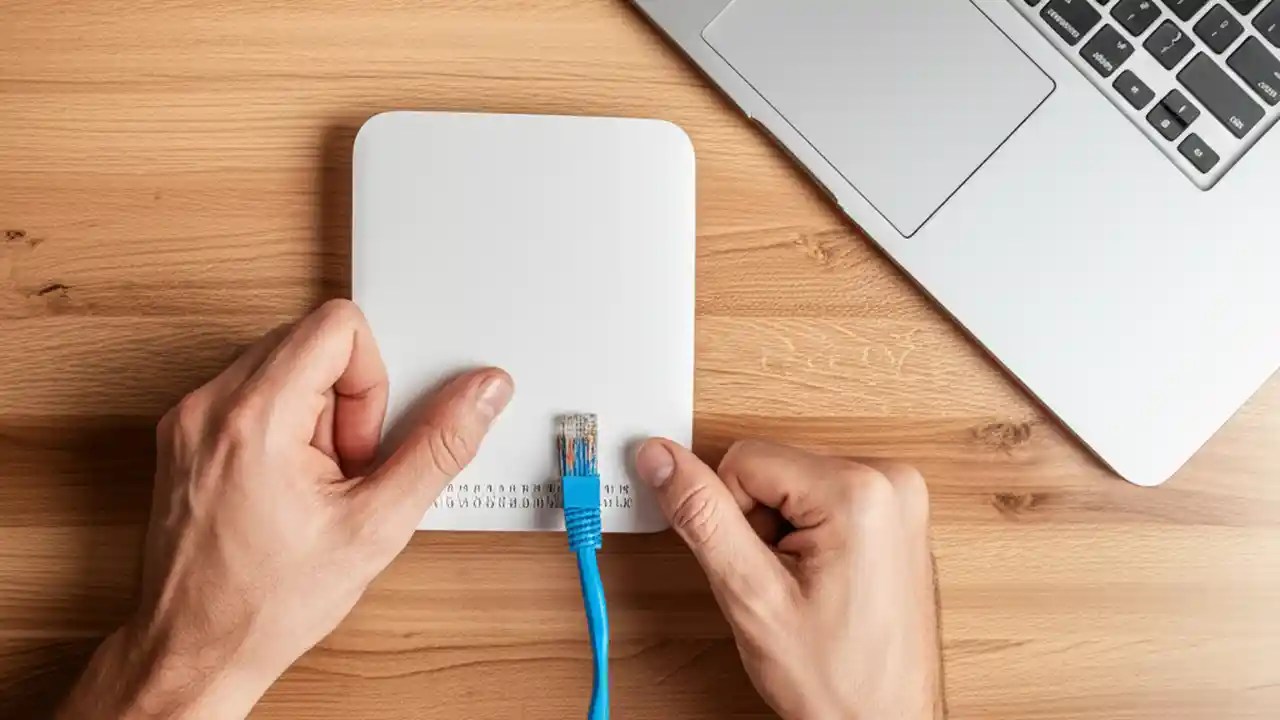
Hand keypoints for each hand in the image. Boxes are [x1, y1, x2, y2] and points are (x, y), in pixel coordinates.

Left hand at [59, 299, 513, 719]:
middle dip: (345, 399)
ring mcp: (189, 419)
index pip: (337, 325)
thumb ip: (439, 447)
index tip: (361, 443)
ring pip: (281, 365)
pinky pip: (251, 392)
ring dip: (315, 414)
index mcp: (255, 418)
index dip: (371, 379)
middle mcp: (209, 406)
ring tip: (314, 483)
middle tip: (341, 469)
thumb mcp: (376, 526)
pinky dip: (283, 426)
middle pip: (310, 341)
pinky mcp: (183, 435)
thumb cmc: (267, 603)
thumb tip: (483, 394)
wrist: (196, 651)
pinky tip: (288, 485)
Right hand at [635, 439, 941, 719]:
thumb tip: (660, 459)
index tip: (761, 569)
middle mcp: (889, 479)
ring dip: (783, 532)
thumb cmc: (838, 679)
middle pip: (771, 468)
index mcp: (859, 491)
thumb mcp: (752, 597)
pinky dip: (808, 535)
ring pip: (792, 483)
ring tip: (807, 587)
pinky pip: (821, 497)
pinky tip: (823, 580)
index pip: (744, 458)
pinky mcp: (896, 510)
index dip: (731, 519)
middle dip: (760, 525)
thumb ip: (702, 517)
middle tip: (785, 584)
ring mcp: (898, 495)